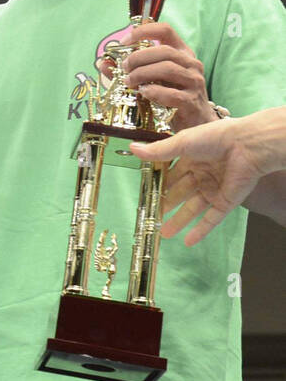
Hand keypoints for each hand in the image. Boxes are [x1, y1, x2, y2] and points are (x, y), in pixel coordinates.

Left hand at [123, 22, 216, 130]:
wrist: (196, 122)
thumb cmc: (171, 97)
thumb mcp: (152, 79)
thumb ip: (128, 70)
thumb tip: (102, 63)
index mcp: (181, 53)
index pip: (165, 30)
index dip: (142, 32)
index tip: (124, 42)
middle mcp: (191, 64)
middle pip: (164, 51)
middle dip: (138, 57)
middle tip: (124, 68)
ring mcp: (194, 82)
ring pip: (167, 69)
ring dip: (142, 74)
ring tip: (129, 82)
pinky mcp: (192, 101)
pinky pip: (172, 93)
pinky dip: (153, 92)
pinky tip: (143, 93)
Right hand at [130, 118, 263, 244]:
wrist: (247, 147)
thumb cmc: (214, 139)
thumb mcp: (181, 143)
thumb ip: (158, 151)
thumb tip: (133, 148)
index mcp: (191, 159)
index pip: (171, 174)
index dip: (159, 184)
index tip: (146, 193)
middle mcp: (202, 175)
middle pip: (180, 193)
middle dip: (166, 205)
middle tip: (151, 215)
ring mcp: (214, 189)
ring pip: (192, 209)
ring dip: (178, 221)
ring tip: (163, 233)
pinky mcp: (226, 202)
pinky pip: (211, 219)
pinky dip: (200, 231)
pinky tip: (187, 242)